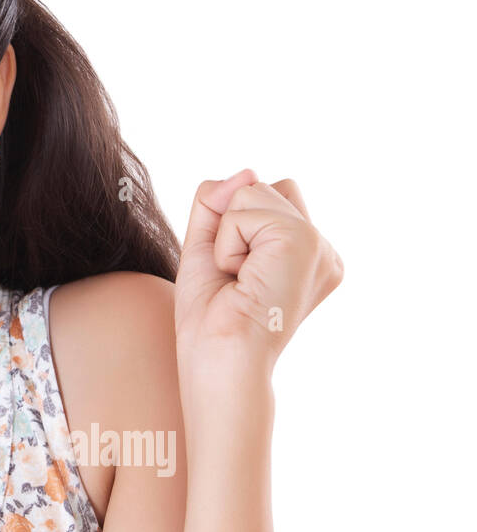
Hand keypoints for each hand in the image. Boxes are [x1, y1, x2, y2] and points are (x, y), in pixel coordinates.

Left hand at [174, 169, 343, 390]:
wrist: (219, 359)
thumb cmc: (211, 317)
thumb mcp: (208, 245)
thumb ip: (220, 203)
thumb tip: (247, 173)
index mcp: (308, 254)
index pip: (264, 195)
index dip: (233, 226)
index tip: (238, 276)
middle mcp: (323, 250)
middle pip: (261, 186)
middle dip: (231, 225)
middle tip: (237, 278)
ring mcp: (319, 245)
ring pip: (251, 191)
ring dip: (226, 235)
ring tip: (240, 278)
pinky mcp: (304, 241)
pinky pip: (241, 209)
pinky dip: (226, 241)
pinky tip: (241, 277)